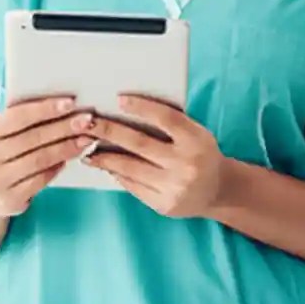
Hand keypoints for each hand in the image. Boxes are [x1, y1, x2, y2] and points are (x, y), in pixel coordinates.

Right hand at [0, 97, 94, 217]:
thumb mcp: (0, 135)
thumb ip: (21, 120)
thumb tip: (61, 104)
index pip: (17, 116)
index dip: (45, 109)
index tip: (71, 102)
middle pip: (32, 138)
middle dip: (63, 127)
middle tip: (87, 120)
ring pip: (39, 160)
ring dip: (66, 148)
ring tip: (86, 139)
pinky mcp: (9, 200)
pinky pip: (40, 181)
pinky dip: (57, 168)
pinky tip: (70, 159)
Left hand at [83, 95, 227, 217]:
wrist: (218, 190)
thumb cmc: (201, 153)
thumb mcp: (195, 132)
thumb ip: (170, 122)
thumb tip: (127, 109)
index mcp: (196, 140)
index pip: (166, 118)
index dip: (142, 107)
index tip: (119, 99)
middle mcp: (186, 164)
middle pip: (139, 143)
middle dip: (109, 130)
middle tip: (87, 121)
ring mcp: (174, 187)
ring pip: (130, 167)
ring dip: (104, 156)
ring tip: (86, 147)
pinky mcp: (163, 204)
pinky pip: (132, 186)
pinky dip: (116, 172)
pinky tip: (104, 164)